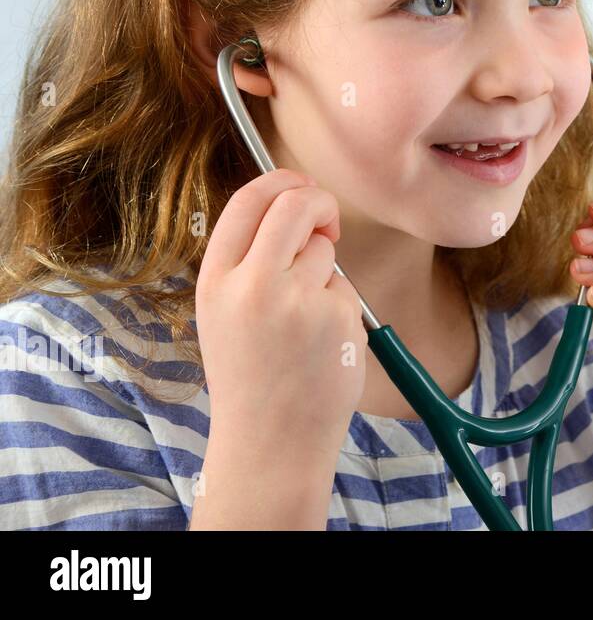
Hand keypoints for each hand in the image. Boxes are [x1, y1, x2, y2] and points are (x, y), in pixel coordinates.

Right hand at [196, 169, 366, 470]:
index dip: (282, 180)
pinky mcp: (336, 317)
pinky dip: (341, 307)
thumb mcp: (225, 310)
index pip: (249, 200)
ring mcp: (298, 300)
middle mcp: (252, 285)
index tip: (301, 187)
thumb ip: (249, 258)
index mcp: (216, 280)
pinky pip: (347, 288)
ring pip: (326, 249)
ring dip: (327, 272)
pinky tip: (322, 344)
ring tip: (306, 321)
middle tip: (328, 225)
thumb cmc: (251, 373)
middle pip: (296, 204)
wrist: (270, 440)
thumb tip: (294, 200)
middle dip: (320, 202)